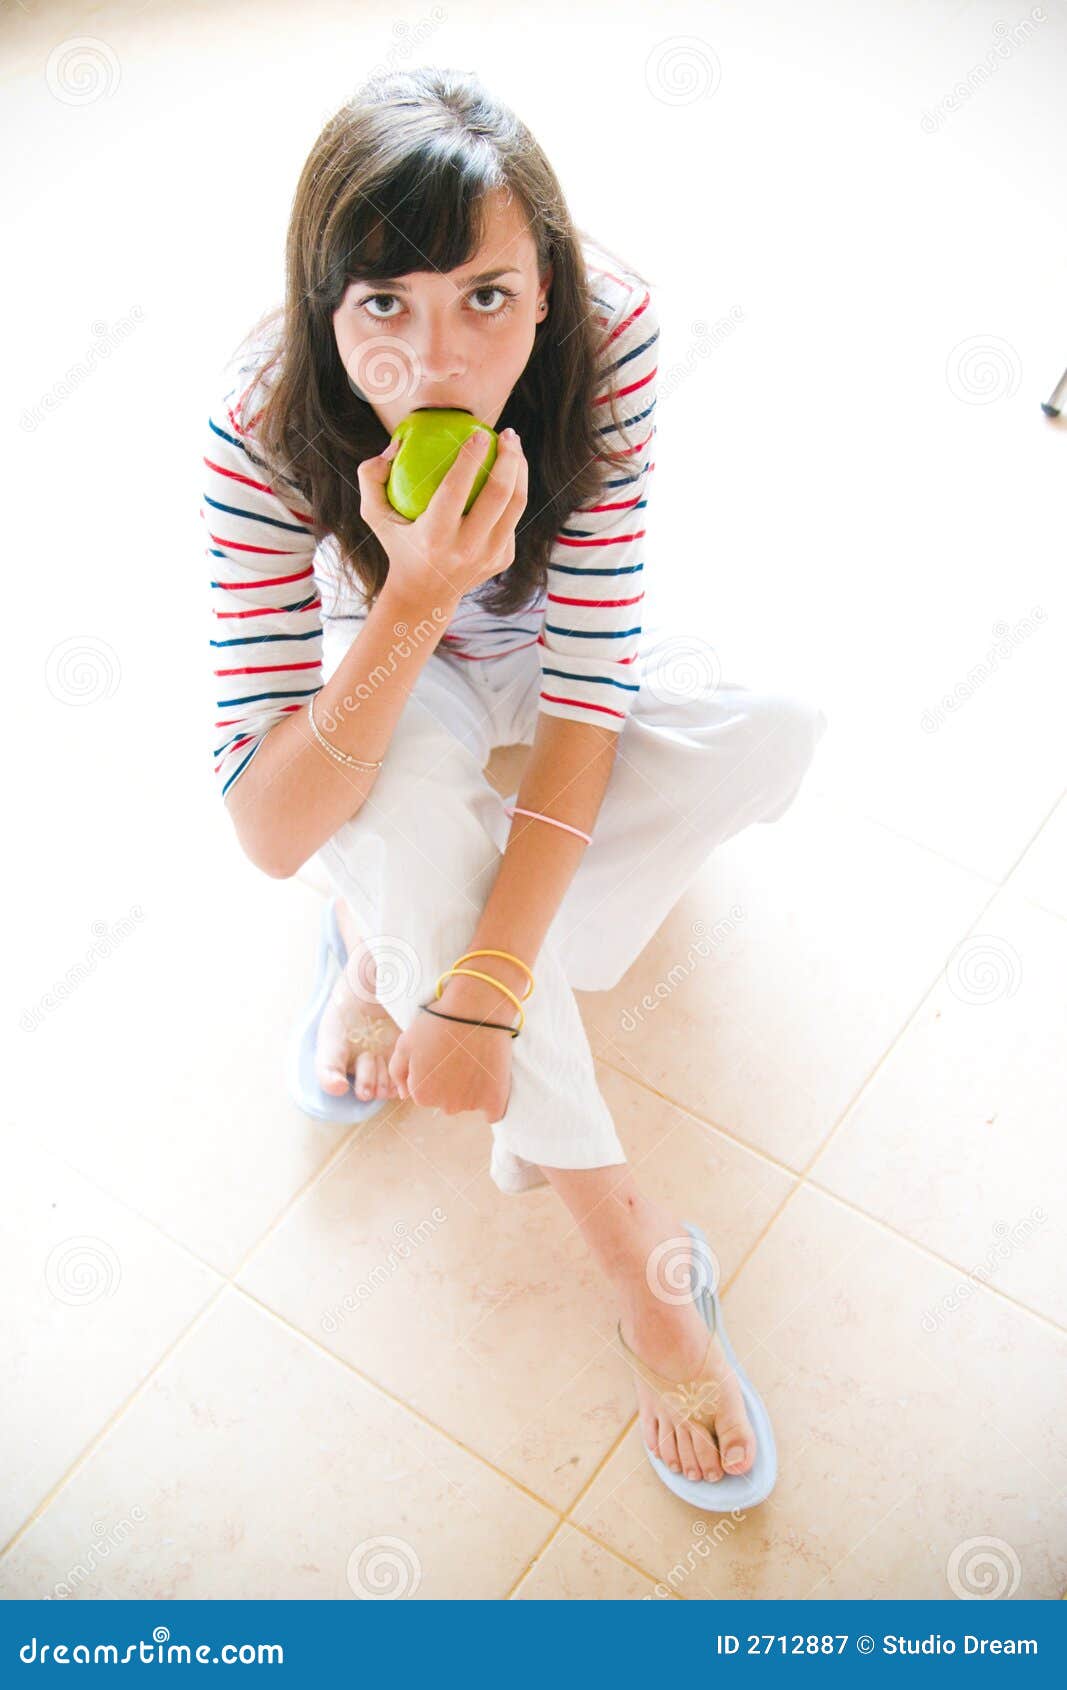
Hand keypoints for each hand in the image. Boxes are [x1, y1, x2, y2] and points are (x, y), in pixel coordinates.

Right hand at [357, 428, 527, 613]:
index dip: (471, 458)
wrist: (425, 595)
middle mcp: (465, 549)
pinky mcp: (503, 560)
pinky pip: (512, 519)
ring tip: (514, 447)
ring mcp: (489, 557)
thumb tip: (394, 446)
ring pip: (516, 505)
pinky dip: (512, 493)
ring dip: (520, 470)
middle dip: (510, 458)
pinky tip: (510, 473)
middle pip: (499, 495)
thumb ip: (371, 477)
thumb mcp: (375, 515)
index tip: (480, 433)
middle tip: (507, 434)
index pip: (456, 490)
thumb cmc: (398, 544)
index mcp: (433, 537)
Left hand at [388, 999, 513, 1123]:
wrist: (476, 1010)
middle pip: (445, 1100)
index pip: (423, 1092)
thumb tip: (403, 1095)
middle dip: (449, 1084)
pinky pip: (493, 1113)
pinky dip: (491, 1102)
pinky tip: (490, 1082)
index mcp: (422, 1095)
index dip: (430, 1072)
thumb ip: (397, 1072)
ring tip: (474, 1059)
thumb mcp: (405, 1043)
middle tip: (457, 1055)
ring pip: (467, 1103)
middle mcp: (445, 1106)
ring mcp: (471, 1105)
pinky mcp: (495, 1101)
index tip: (440, 1054)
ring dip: (470, 1089)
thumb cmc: (438, 1023)